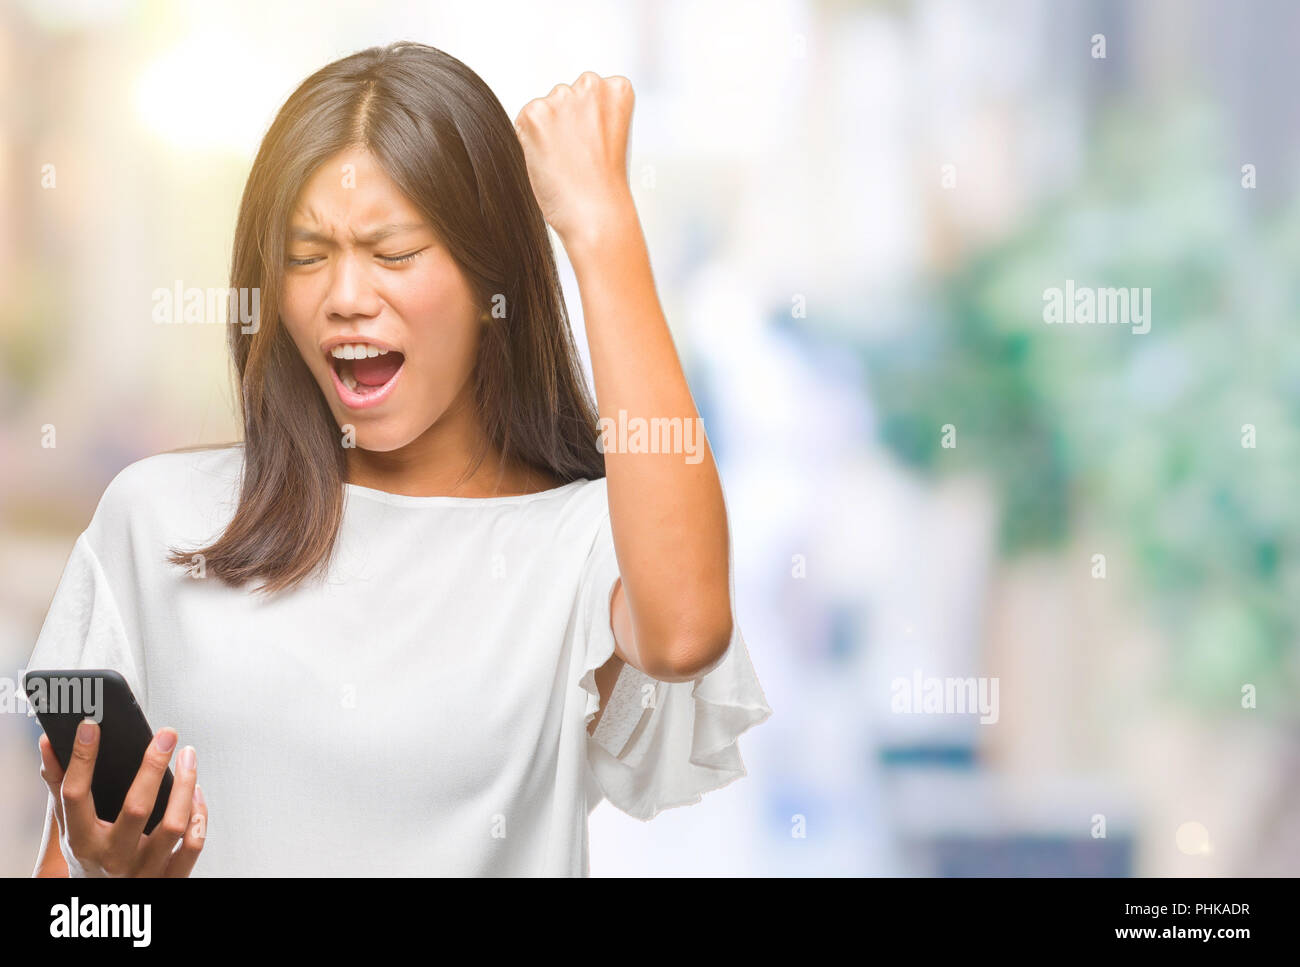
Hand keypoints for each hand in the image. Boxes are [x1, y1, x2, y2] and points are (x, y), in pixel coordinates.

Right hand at [39, 721, 207, 876]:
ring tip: (188, 756)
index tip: (91, 727)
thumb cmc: (88, 857)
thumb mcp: (67, 826)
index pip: (77, 795)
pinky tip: (196, 793)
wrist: (103, 902)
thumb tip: (50, 743)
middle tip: (166, 734)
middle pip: (137, 808)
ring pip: (173, 825)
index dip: (83, 758)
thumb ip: (59, 785)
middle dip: (153, 765)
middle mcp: (112, 858)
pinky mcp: (171, 877)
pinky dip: (200, 815)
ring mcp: (144, 870)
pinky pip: (192, 845)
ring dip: (185, 785)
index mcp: (82, 842)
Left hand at [514, 71, 635, 247]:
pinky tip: (549, 160)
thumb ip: (594, 114)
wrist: (596, 214)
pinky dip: (529, 141)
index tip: (595, 143)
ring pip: (543, 108)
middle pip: (564, 95)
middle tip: (577, 155)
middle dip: (565, 121)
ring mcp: (561, 98)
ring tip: (565, 160)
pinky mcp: (535, 114)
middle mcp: (590, 85)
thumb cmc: (605, 186)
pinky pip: (523, 121)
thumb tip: (563, 112)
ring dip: (547, 130)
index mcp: (616, 89)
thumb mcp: (613, 137)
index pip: (590, 90)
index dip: (588, 121)